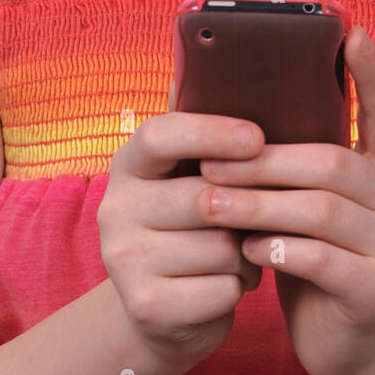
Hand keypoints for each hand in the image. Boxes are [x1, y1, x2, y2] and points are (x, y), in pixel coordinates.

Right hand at [97, 88, 262, 374]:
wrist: (161, 310)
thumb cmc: (191, 227)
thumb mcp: (188, 177)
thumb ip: (204, 135)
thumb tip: (226, 64)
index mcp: (128, 164)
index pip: (160, 134)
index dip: (211, 132)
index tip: (257, 138)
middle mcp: (115, 208)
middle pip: (204, 196)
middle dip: (247, 208)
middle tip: (259, 213)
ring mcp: (124, 261)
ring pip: (221, 245)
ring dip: (248, 251)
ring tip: (241, 250)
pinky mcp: (145, 307)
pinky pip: (222, 289)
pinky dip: (239, 286)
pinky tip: (230, 282)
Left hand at [196, 27, 374, 374]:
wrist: (351, 345)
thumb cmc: (320, 257)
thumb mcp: (313, 203)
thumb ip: (297, 161)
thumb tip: (231, 104)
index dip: (371, 71)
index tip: (351, 30)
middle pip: (331, 161)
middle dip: (264, 160)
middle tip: (208, 161)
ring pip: (320, 208)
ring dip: (258, 203)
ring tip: (211, 202)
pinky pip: (321, 259)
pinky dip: (278, 249)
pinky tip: (248, 249)